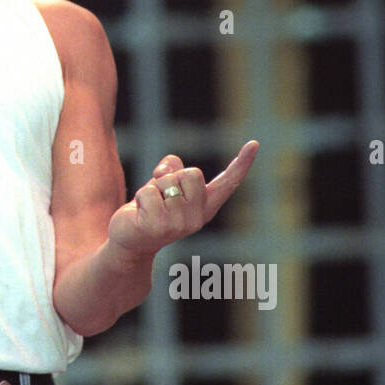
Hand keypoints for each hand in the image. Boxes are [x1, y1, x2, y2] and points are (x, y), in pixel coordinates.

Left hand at [107, 140, 258, 260]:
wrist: (130, 240)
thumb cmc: (150, 208)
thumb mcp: (164, 183)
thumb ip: (171, 168)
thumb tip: (167, 170)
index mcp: (204, 206)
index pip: (227, 182)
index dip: (241, 163)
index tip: (254, 143)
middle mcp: (197, 218)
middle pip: (191, 173)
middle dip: (170, 177)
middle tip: (160, 196)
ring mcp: (180, 225)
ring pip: (168, 181)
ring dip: (152, 188)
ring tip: (149, 207)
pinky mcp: (159, 227)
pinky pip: (149, 192)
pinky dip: (140, 196)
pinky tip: (140, 214)